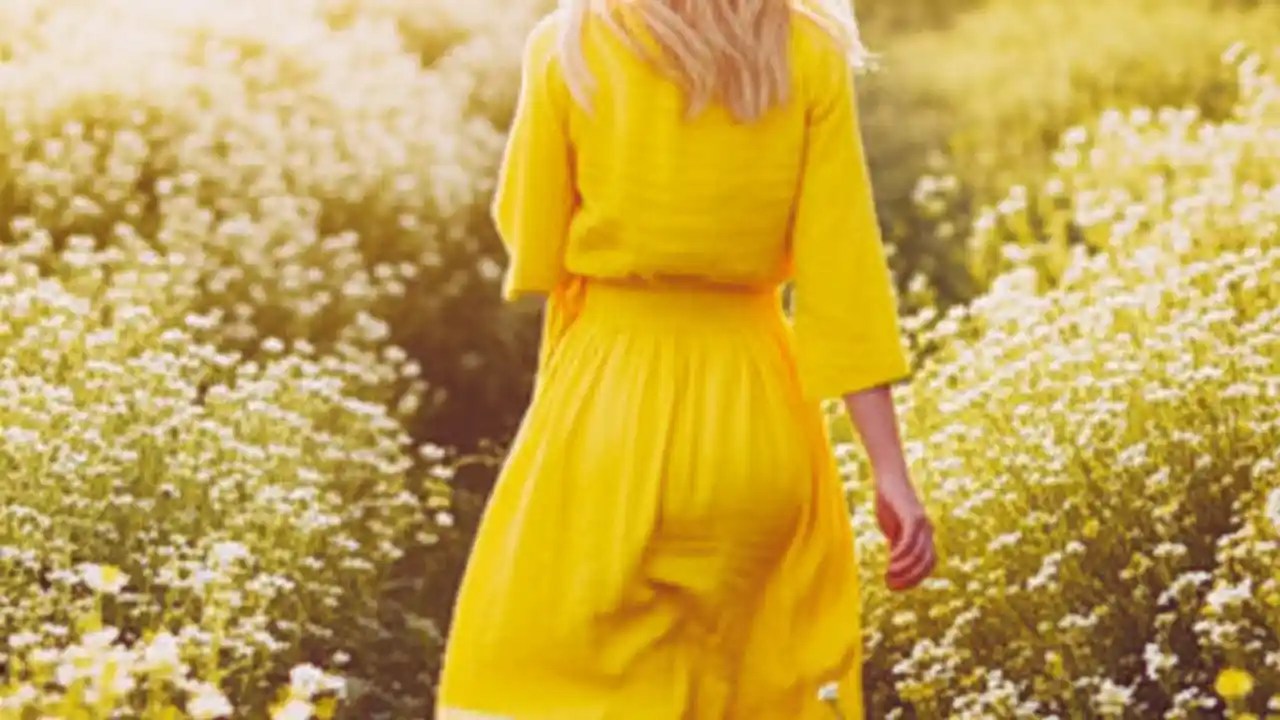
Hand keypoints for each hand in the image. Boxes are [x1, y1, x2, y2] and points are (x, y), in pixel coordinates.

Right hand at [874, 474, 935, 591]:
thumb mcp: (893, 528)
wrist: (888, 477)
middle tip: (890, 585)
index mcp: (925, 536)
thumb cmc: (889, 502)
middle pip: (926, 564)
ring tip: (888, 575)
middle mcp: (928, 531)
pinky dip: (901, 554)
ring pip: (919, 555)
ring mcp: (923, 524)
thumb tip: (895, 564)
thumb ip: (897, 544)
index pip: (927, 566)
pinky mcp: (913, 516)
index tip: (894, 587)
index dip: (913, 580)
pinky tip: (890, 560)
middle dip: (909, 579)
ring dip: (903, 569)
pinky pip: (910, 541)